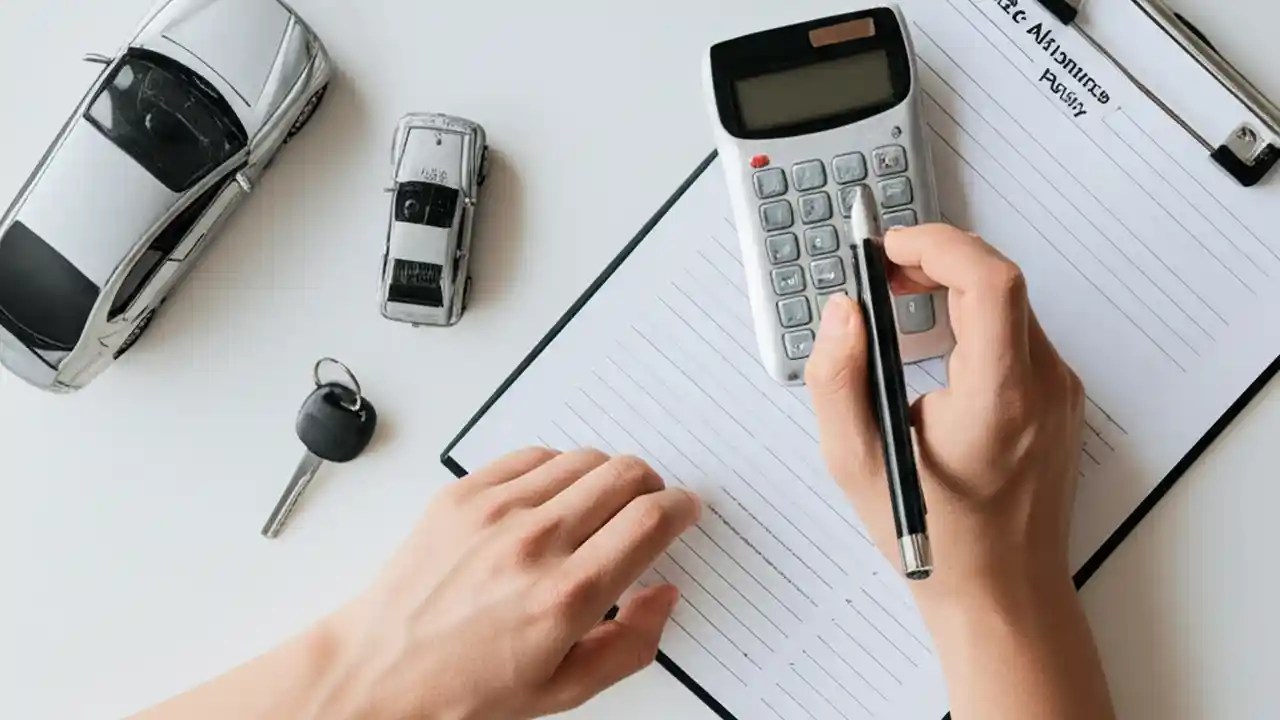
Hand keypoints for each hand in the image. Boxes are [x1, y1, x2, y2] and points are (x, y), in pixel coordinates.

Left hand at [319, 448, 701, 719]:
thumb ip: (630, 644)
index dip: (680, 508)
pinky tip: (551, 499)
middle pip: (625, 475)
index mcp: (566, 596)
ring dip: (606, 476)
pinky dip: (557, 470)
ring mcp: (495, 512)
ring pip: (583, 458)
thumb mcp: (564, 689)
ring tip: (598, 506)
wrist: (380, 671)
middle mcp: (534, 544)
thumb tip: (663, 595)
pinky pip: (533, 456)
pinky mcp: (462, 494)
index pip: (650, 521)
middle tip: (647, 507)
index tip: (683, 510)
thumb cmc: (465, 689)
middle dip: (651, 487)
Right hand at [805, 224, 1084, 606]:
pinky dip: (973, 315)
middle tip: (880, 270)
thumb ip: (838, 378)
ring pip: (1009, 302)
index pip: (989, 281)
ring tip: (897, 298)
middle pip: (999, 281)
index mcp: (998, 399)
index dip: (937, 245)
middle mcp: (1042, 386)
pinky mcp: (1058, 399)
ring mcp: (1059, 392)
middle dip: (935, 257)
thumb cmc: (936, 538)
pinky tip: (932, 337)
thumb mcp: (856, 463)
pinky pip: (1017, 331)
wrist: (1002, 593)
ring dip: (953, 284)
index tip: (889, 248)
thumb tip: (843, 312)